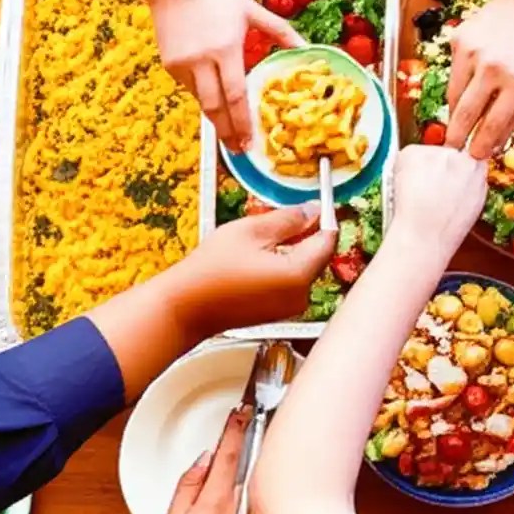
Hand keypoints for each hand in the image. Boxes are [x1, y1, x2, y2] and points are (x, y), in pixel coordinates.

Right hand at [151, 0, 304, 151]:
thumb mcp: (251, 10)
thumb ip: (280, 31)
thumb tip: (305, 47)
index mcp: (226, 48)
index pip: (236, 95)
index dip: (243, 122)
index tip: (250, 141)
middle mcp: (202, 60)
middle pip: (215, 108)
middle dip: (228, 132)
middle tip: (239, 149)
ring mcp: (182, 64)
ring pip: (201, 101)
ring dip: (216, 117)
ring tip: (229, 132)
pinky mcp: (169, 64)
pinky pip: (189, 88)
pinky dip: (203, 95)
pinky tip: (213, 99)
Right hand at [163, 405, 252, 513]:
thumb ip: (188, 485)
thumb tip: (202, 458)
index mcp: (216, 500)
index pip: (229, 455)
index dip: (236, 429)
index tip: (242, 410)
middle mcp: (235, 505)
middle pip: (241, 463)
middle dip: (243, 438)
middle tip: (245, 415)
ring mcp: (241, 512)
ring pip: (243, 476)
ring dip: (243, 454)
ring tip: (243, 431)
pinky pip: (244, 490)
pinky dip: (242, 474)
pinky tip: (241, 463)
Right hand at [171, 203, 334, 332]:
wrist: (184, 308)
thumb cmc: (212, 269)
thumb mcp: (251, 231)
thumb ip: (289, 219)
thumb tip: (313, 210)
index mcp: (299, 274)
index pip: (328, 240)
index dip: (325, 217)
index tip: (317, 201)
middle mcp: (301, 295)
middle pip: (317, 255)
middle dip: (304, 233)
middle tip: (275, 219)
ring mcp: (289, 307)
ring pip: (302, 267)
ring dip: (289, 249)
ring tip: (256, 240)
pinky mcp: (277, 312)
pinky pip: (289, 281)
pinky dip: (279, 265)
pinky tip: (252, 259)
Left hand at [389, 145, 486, 259]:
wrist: (425, 234)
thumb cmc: (446, 229)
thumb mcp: (474, 202)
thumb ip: (470, 181)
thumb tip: (460, 175)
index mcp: (475, 167)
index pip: (467, 155)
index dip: (454, 167)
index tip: (447, 176)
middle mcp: (456, 154)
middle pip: (445, 153)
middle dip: (436, 167)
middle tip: (428, 190)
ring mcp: (433, 151)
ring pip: (424, 156)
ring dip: (420, 169)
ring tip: (417, 195)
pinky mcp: (412, 152)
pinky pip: (406, 158)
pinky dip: (402, 171)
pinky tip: (406, 191)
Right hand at [445, 0, 513, 157]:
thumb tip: (491, 144)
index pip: (492, 125)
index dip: (480, 146)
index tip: (473, 157)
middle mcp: (494, 67)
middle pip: (465, 115)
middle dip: (457, 137)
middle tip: (453, 150)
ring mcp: (472, 53)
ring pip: (454, 96)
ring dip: (456, 113)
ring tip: (458, 123)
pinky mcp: (458, 41)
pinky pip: (454, 74)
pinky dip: (460, 84)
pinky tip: (470, 83)